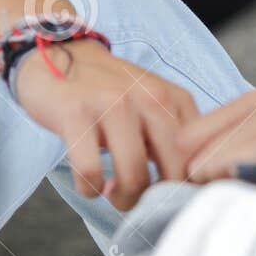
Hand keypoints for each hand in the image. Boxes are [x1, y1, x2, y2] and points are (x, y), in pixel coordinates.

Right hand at [13, 39, 200, 211]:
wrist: (57, 53)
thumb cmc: (107, 92)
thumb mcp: (150, 104)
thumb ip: (172, 135)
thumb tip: (190, 185)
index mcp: (173, 98)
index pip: (198, 155)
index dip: (186, 187)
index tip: (167, 197)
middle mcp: (149, 97)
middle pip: (172, 170)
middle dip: (155, 199)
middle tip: (138, 202)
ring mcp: (113, 104)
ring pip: (134, 175)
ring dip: (123, 199)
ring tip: (111, 194)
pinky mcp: (76, 114)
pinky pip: (90, 171)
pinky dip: (89, 188)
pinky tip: (88, 183)